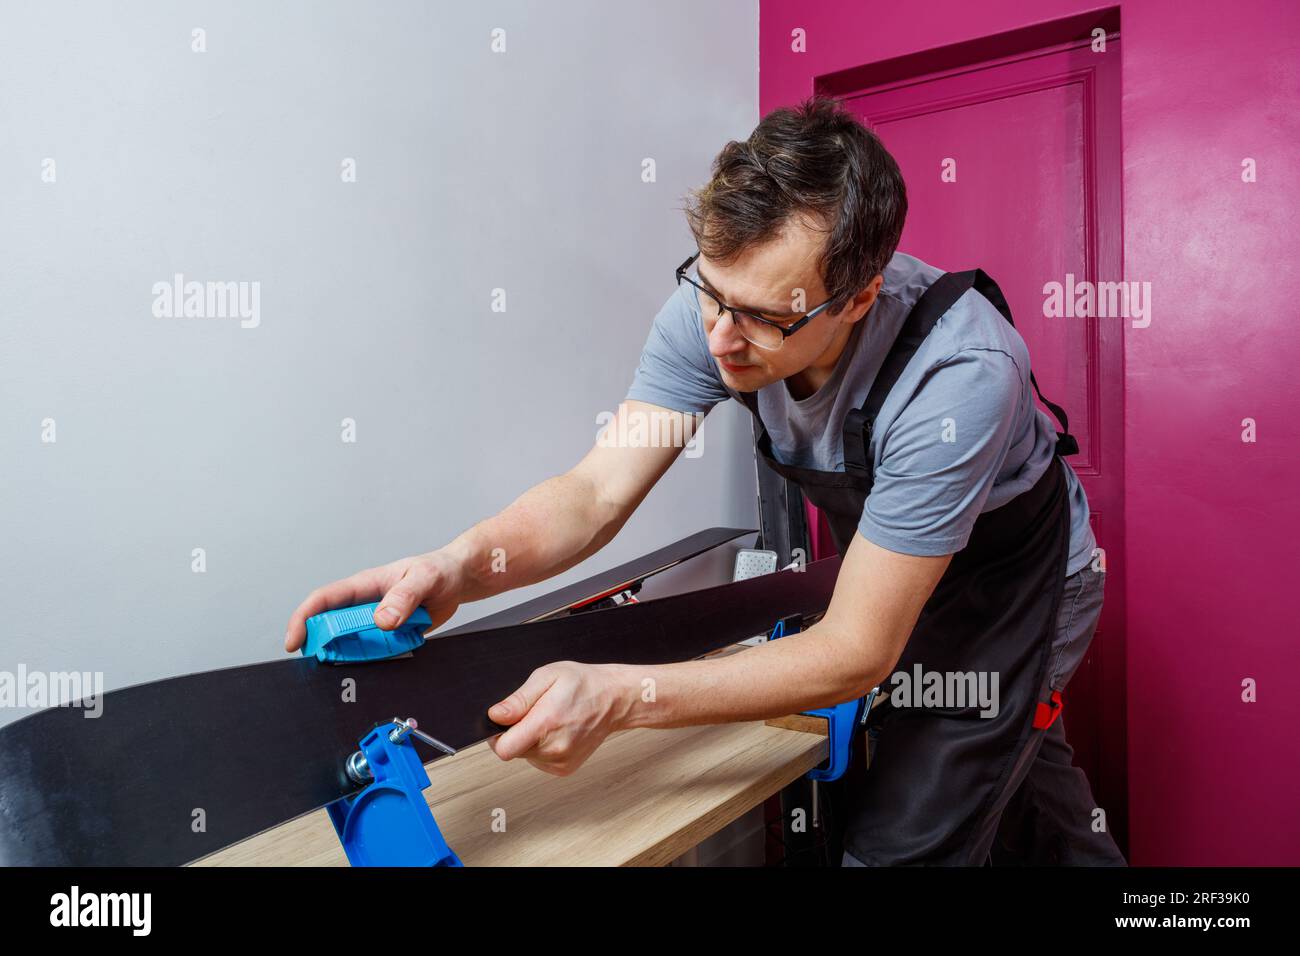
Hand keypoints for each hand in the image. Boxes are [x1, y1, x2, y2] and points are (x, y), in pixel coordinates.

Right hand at [284, 549, 466, 651]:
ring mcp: (376, 621)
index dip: (303, 619)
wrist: (458, 580)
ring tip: (369, 659)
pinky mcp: (390, 635)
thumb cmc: (438, 570)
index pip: (324, 599)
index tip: (294, 641)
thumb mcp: (423, 578)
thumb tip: (382, 620)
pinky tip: (386, 660)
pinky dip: (375, 660)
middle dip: (323, 645)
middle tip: (329, 661)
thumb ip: (403, 598)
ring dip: (353, 656)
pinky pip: (375, 652)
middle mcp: (365, 604)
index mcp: (365, 585)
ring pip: (352, 643)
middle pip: (331, 626)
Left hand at [487, 662, 631, 775]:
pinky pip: (539, 760)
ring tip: (551, 720)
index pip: (505, 749)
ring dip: (530, 740)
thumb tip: (495, 716)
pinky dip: (542, 747)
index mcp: (547, 723)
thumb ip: (519, 699)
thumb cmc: (583, 684)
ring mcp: (561, 761)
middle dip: (517, 733)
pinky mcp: (564, 768)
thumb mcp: (547, 677)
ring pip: (526, 756)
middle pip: (514, 751)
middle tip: (536, 713)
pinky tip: (557, 731)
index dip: (497, 736)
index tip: (503, 723)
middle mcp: (554, 748)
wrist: (614, 699)